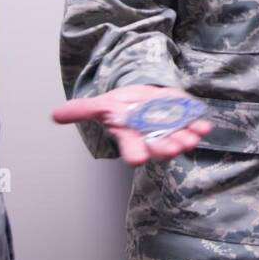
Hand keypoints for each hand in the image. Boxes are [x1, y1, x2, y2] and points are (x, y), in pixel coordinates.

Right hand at [51, 85, 212, 166]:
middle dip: (166, 148)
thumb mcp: (101, 105)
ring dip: (186, 139)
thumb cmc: (121, 107)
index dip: (135, 153)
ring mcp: (169, 132)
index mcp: (130, 137)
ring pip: (178, 139)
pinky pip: (192, 126)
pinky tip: (204, 126)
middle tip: (173, 148)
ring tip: (192, 137)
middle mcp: (150, 139)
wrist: (141, 100)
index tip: (137, 159)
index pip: (132, 149)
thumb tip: (54, 115)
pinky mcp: (183, 122)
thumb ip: (81, 110)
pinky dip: (199, 126)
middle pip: (159, 148)